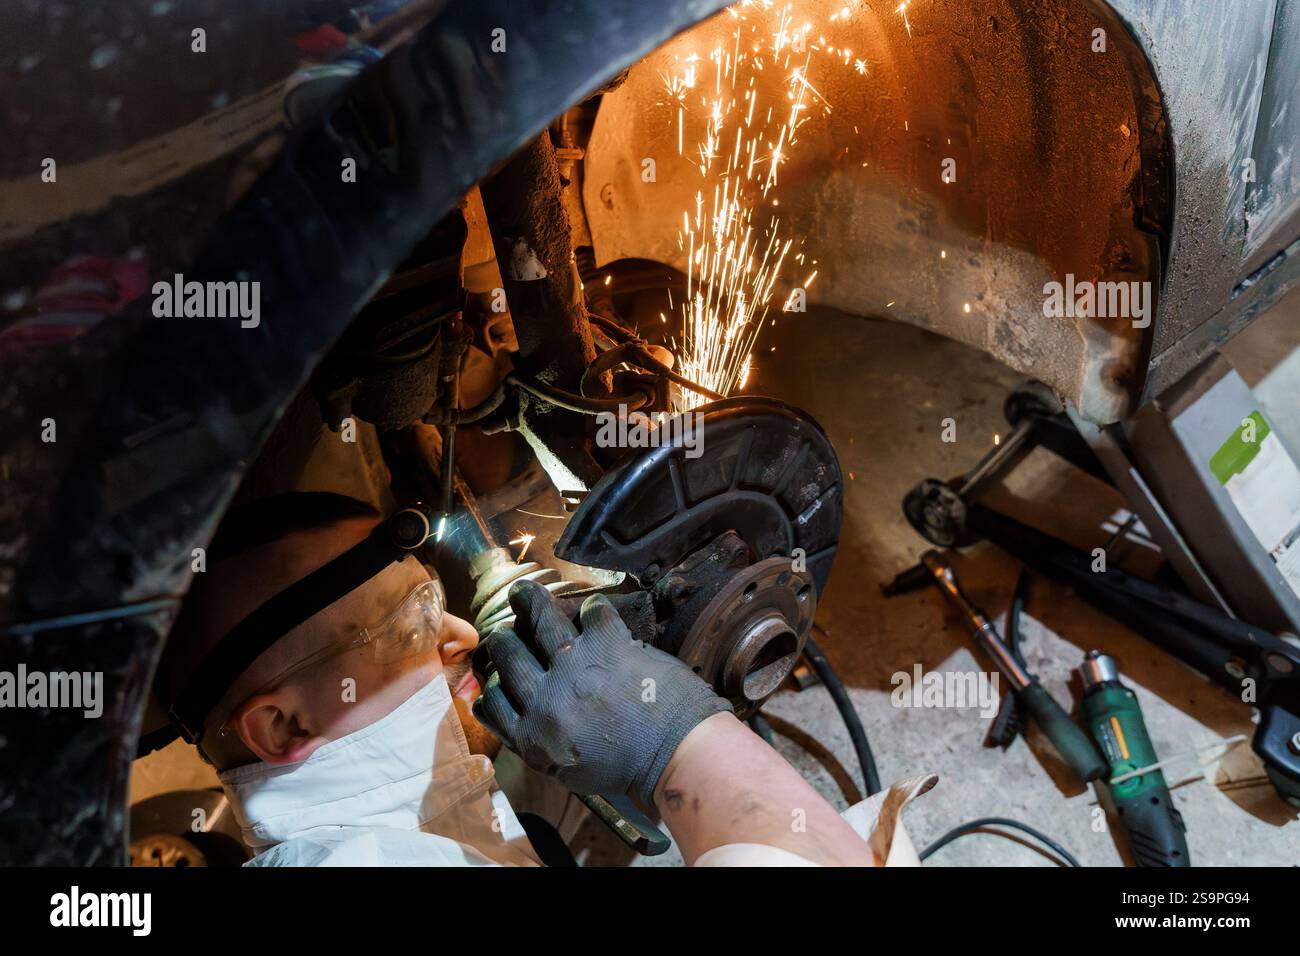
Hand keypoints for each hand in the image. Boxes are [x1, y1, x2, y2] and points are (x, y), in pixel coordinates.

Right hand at [472, 579, 730, 803]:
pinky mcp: (606, 644)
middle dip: (502, 639)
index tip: (494, 676)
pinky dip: (593, 608)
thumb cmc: (627, 768)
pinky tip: (594, 610)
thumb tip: (525, 717)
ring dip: (528, 600)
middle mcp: (545, 698)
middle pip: (508, 655)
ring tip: (522, 592)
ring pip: (538, 620)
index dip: (491, 684)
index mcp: (533, 736)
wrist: (675, 754)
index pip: (492, 702)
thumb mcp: (566, 769)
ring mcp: (574, 666)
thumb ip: (541, 741)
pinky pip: (591, 611)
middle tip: (504, 631)